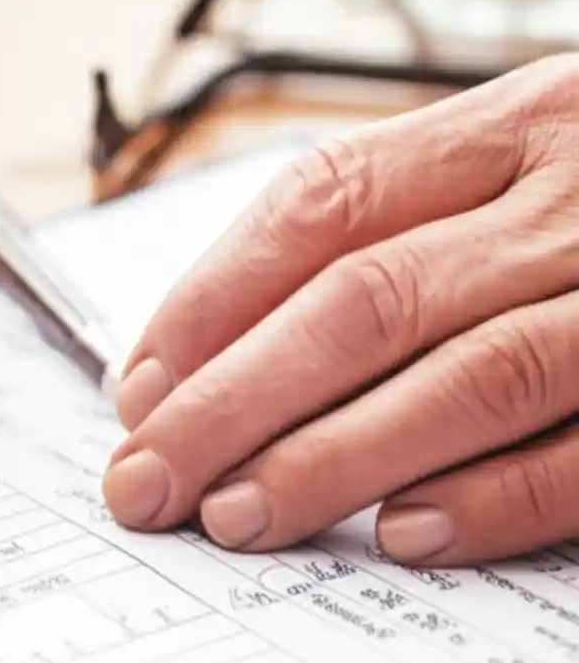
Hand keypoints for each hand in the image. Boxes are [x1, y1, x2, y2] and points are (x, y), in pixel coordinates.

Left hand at [105, 54, 578, 566]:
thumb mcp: (521, 167)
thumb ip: (395, 234)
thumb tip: (209, 356)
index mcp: (514, 127)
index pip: (321, 204)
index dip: (212, 301)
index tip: (141, 388)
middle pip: (367, 299)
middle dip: (234, 401)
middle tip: (148, 479)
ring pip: (468, 374)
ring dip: (333, 458)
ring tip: (236, 516)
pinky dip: (497, 496)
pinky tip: (404, 535)